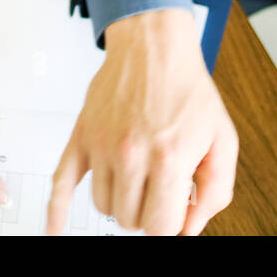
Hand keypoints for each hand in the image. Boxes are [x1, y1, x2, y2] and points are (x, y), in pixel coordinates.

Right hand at [46, 8, 237, 234]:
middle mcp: (131, 155)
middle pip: (128, 220)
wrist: (152, 46)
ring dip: (119, 200)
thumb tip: (190, 228)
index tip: (175, 209)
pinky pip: (60, 183)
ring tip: (135, 176)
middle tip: (157, 187)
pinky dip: (56, 211)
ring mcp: (101, 146)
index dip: (170, 223)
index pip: (159, 227)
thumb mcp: (222, 140)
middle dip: (146, 211)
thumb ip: (215, 191)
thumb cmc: (186, 88)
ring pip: (102, 206)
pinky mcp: (81, 137)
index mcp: (169, 158)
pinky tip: (55, 230)